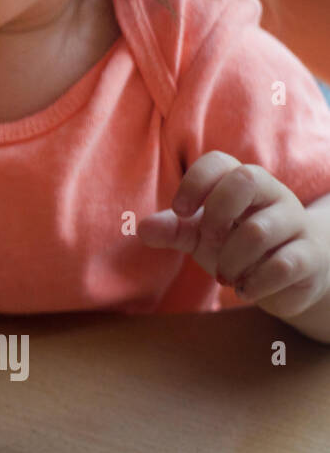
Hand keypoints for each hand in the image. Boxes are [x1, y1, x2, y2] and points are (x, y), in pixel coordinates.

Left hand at [138, 151, 329, 319]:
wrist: (294, 273)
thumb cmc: (239, 244)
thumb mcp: (202, 235)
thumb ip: (174, 229)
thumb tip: (142, 229)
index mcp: (242, 183)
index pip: (219, 162)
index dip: (195, 182)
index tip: (179, 211)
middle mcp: (273, 195)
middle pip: (247, 178)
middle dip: (216, 213)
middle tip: (209, 239)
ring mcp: (296, 223)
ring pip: (258, 231)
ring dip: (230, 260)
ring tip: (225, 276)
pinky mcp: (310, 256)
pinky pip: (282, 266)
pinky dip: (255, 283)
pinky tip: (245, 290)